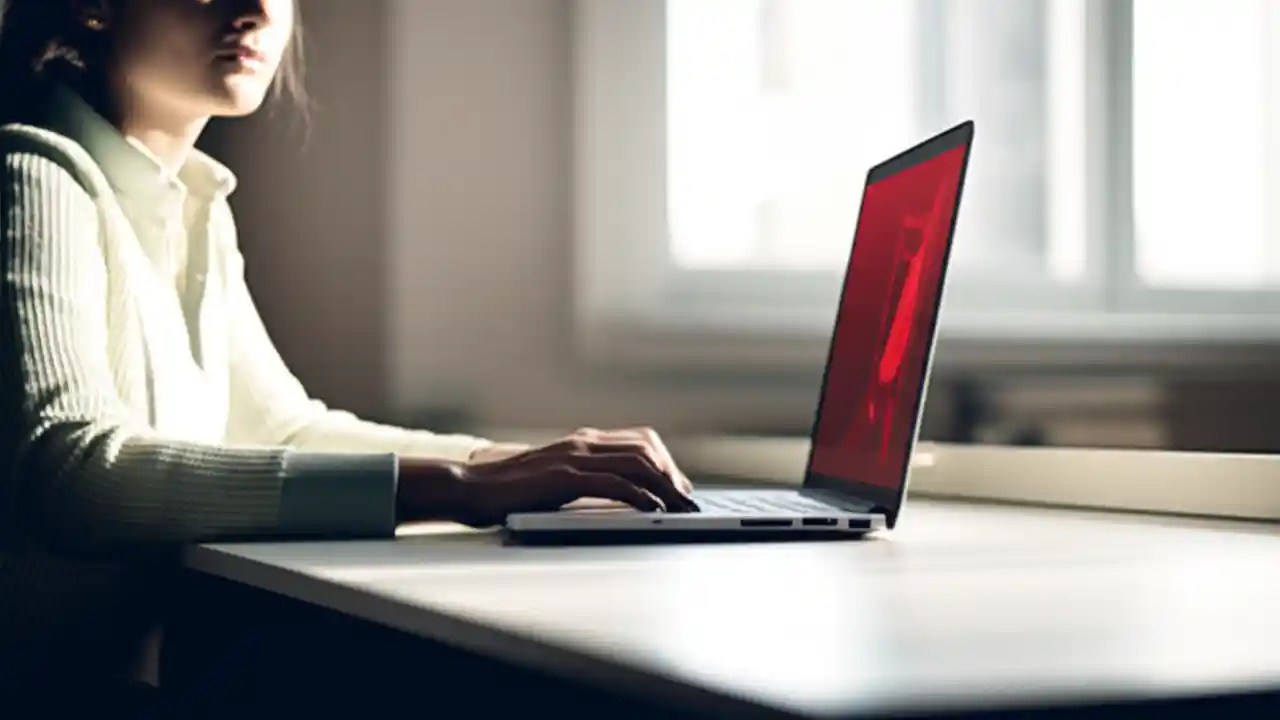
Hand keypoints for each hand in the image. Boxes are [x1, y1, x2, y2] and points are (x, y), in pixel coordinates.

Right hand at [398, 427, 696, 526]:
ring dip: (665, 487)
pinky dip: (640, 496)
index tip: (679, 487)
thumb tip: (623, 494)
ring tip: (680, 508)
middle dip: (673, 475)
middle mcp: (582, 443)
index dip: (666, 462)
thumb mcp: (557, 479)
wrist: (472, 489)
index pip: (640, 440)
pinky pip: (614, 484)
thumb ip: (586, 479)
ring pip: (637, 464)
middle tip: (687, 501)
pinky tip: (653, 510)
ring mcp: (574, 458)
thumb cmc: (512, 491)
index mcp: (582, 441)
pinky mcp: (565, 478)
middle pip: (646, 449)